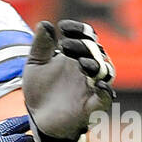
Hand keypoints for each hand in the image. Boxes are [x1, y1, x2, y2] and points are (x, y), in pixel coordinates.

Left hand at [22, 19, 114, 141]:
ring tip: (81, 63)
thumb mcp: (35, 65)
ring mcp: (92, 87)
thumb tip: (45, 24)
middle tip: (65, 45)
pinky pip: (106, 98)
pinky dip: (106, 92)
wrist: (37, 117)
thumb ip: (40, 46)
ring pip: (105, 71)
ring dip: (96, 64)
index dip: (78, 29)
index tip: (63, 27)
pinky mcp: (93, 107)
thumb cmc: (40, 89)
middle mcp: (88, 68)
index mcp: (76, 54)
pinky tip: (99, 86)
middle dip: (83, 45)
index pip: (86, 35)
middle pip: (96, 50)